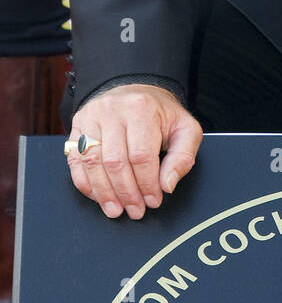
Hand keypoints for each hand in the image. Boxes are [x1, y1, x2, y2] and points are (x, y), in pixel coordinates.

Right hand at [65, 84, 202, 218]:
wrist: (135, 92)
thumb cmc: (161, 115)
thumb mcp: (185, 130)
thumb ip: (183, 157)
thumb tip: (167, 185)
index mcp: (141, 109)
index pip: (141, 155)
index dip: (147, 184)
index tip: (153, 201)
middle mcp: (112, 110)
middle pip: (115, 162)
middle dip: (126, 193)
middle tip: (135, 210)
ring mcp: (90, 117)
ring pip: (92, 163)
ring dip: (104, 193)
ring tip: (116, 210)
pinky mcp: (77, 126)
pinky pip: (75, 160)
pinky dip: (85, 183)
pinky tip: (99, 196)